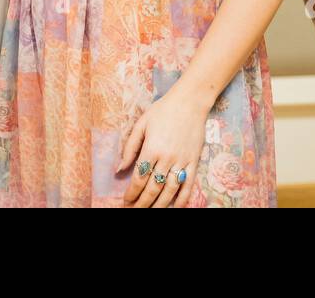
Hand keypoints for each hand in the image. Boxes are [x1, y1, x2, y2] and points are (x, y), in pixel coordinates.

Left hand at [115, 85, 209, 207]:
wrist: (190, 101)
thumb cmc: (163, 110)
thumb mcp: (141, 124)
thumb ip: (130, 147)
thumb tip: (119, 169)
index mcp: (152, 148)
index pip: (139, 178)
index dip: (131, 193)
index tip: (126, 201)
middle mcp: (167, 158)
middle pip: (153, 188)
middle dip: (142, 203)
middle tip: (134, 210)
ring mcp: (182, 161)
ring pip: (169, 190)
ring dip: (159, 205)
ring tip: (150, 212)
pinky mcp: (194, 161)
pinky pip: (188, 184)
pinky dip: (182, 198)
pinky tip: (176, 207)